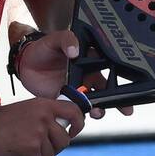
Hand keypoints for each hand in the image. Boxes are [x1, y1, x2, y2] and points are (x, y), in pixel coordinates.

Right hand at [0, 96, 86, 155]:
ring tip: (27, 155)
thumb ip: (43, 115)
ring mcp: (38, 133)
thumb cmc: (1, 121)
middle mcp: (44, 117)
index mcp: (44, 105)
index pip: (74, 111)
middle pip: (64, 140)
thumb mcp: (26, 109)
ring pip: (51, 155)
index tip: (72, 132)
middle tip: (39, 148)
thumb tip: (59, 129)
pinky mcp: (31, 149)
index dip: (78, 124)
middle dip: (54, 148)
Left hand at [14, 28, 134, 120]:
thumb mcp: (54, 39)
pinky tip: (78, 116)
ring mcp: (77, 90)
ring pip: (94, 103)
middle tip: (125, 109)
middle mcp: (87, 77)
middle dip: (119, 101)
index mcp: (90, 61)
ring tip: (97, 112)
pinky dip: (78, 115)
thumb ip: (66, 40)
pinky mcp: (65, 100)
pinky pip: (76, 110)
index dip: (122, 78)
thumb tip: (74, 49)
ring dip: (99, 109)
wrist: (25, 63)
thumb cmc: (43, 48)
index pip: (110, 69)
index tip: (129, 86)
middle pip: (108, 91)